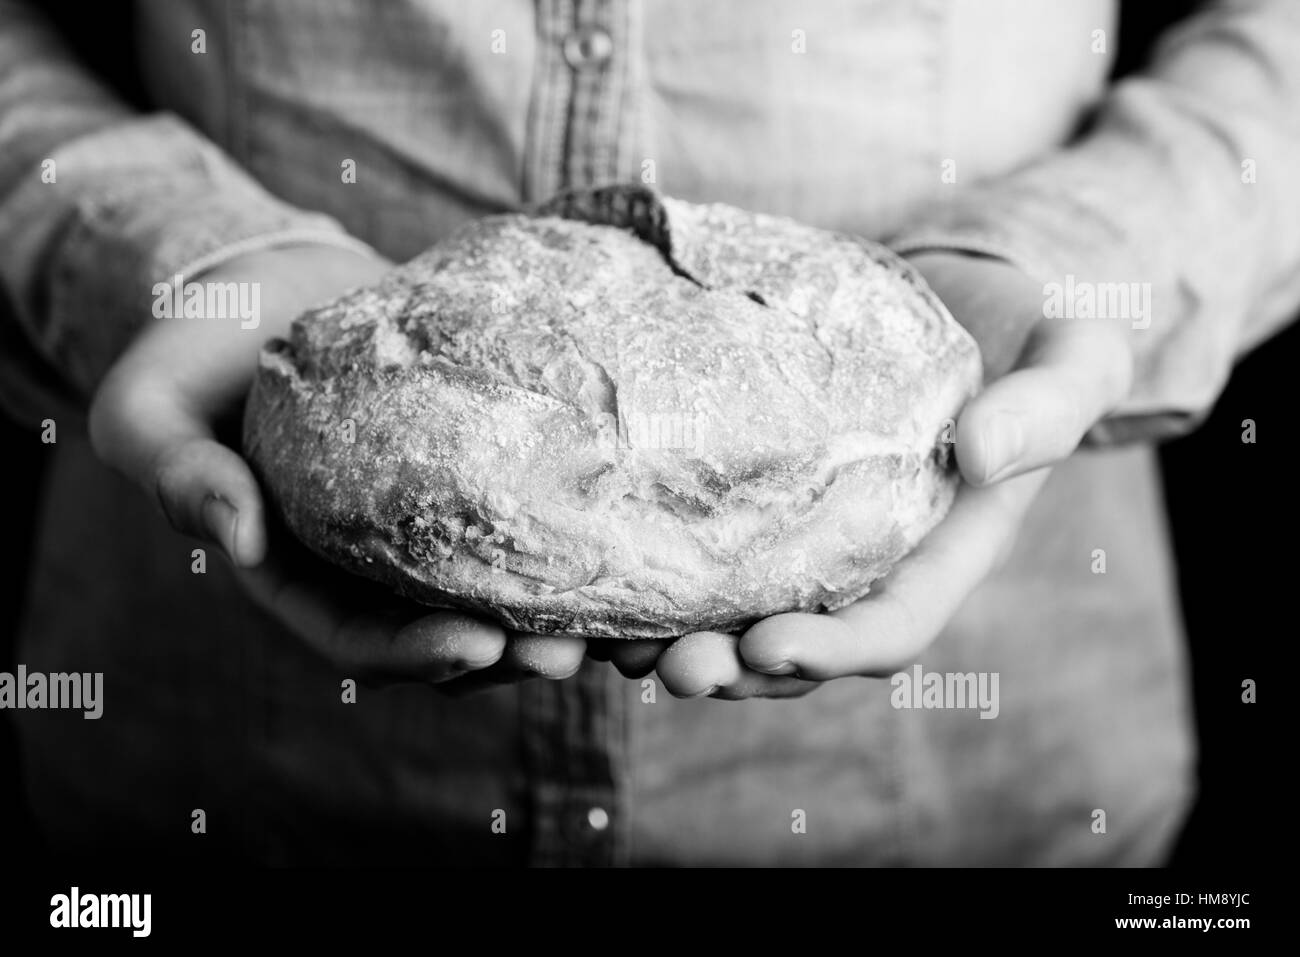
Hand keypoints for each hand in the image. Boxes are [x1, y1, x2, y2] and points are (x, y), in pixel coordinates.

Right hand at [89, 244, 584, 690]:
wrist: (266, 281)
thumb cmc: (195, 346)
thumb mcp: (151, 406)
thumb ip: (175, 470)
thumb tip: (232, 538)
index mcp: (298, 572)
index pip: (359, 639)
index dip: (418, 655)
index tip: (476, 648)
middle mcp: (373, 559)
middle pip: (449, 630)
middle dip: (511, 651)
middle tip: (572, 651)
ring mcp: (431, 516)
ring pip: (501, 584)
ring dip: (558, 610)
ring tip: (619, 616)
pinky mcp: (479, 465)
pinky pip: (527, 510)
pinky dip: (574, 530)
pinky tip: (630, 529)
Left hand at [652, 251, 1134, 698]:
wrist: (979, 294)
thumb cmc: (1040, 329)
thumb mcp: (1076, 357)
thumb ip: (1048, 406)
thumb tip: (981, 456)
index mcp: (945, 551)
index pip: (891, 627)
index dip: (833, 648)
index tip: (769, 645)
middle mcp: (870, 559)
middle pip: (800, 642)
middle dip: (737, 667)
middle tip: (674, 666)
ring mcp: (811, 530)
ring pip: (740, 613)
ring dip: (680, 639)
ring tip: (614, 645)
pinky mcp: (762, 489)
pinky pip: (707, 549)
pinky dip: (655, 576)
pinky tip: (598, 579)